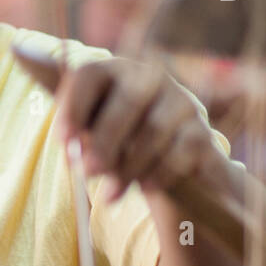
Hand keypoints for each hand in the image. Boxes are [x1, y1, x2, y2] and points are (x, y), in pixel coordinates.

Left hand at [13, 45, 229, 203]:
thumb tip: (74, 152)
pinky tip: (144, 188)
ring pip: (154, 131)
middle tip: (87, 171)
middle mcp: (150, 78)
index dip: (74, 107)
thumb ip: (81, 138)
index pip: (90, 75)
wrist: (175, 168)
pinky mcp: (202, 133)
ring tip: (110, 193)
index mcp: (114, 71)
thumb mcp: (93, 138)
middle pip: (127, 101)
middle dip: (105, 140)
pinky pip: (180, 154)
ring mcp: (181, 102)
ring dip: (128, 166)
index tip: (62, 141)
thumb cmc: (120, 146)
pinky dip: (158, 175)